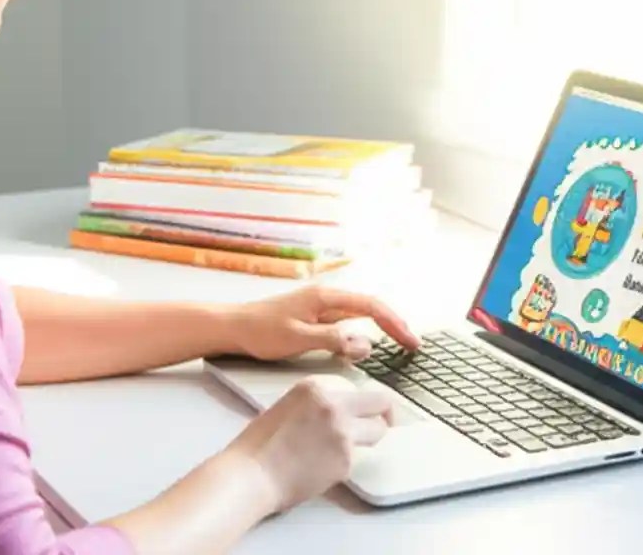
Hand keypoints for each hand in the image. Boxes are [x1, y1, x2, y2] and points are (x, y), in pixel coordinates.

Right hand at [224, 375, 393, 511]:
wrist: (252, 475)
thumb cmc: (258, 446)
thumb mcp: (287, 408)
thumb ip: (315, 406)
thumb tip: (338, 414)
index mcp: (315, 387)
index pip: (356, 387)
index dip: (363, 402)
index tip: (366, 410)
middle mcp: (333, 405)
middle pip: (380, 402)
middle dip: (385, 414)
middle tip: (383, 424)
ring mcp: (342, 432)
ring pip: (377, 431)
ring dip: (368, 439)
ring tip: (344, 450)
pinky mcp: (346, 460)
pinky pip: (356, 458)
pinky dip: (344, 464)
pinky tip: (321, 469)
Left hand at [227, 285, 419, 361]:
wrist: (231, 327)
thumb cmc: (261, 332)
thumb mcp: (298, 338)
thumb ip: (333, 340)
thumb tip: (366, 344)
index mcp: (325, 297)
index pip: (371, 305)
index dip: (394, 323)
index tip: (410, 341)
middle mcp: (325, 297)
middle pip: (369, 307)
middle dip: (392, 324)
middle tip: (411, 345)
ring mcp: (319, 306)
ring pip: (358, 314)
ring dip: (378, 327)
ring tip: (397, 344)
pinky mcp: (312, 316)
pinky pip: (344, 322)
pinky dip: (360, 331)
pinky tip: (362, 346)